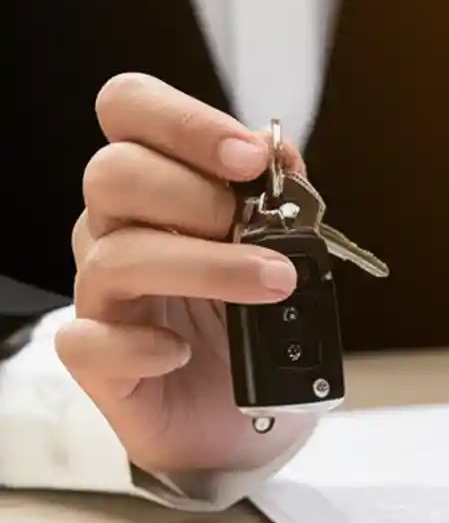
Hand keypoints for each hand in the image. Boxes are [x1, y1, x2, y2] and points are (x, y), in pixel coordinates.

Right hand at [54, 73, 314, 475]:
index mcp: (157, 185)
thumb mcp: (280, 250)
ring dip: (205, 265)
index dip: (184, 122)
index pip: (130, 111)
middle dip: (197, 194)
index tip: (250, 157)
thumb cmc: (253, 320)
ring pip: (115, 255)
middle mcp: (117, 229)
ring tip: (273, 283)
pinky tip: (180, 352)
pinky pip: (88, 342)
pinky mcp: (100, 362)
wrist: (246, 411)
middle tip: (258, 229)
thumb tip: (285, 160)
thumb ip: (279, 203)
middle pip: (114, 173)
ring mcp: (102, 295)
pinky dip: (139, 346)